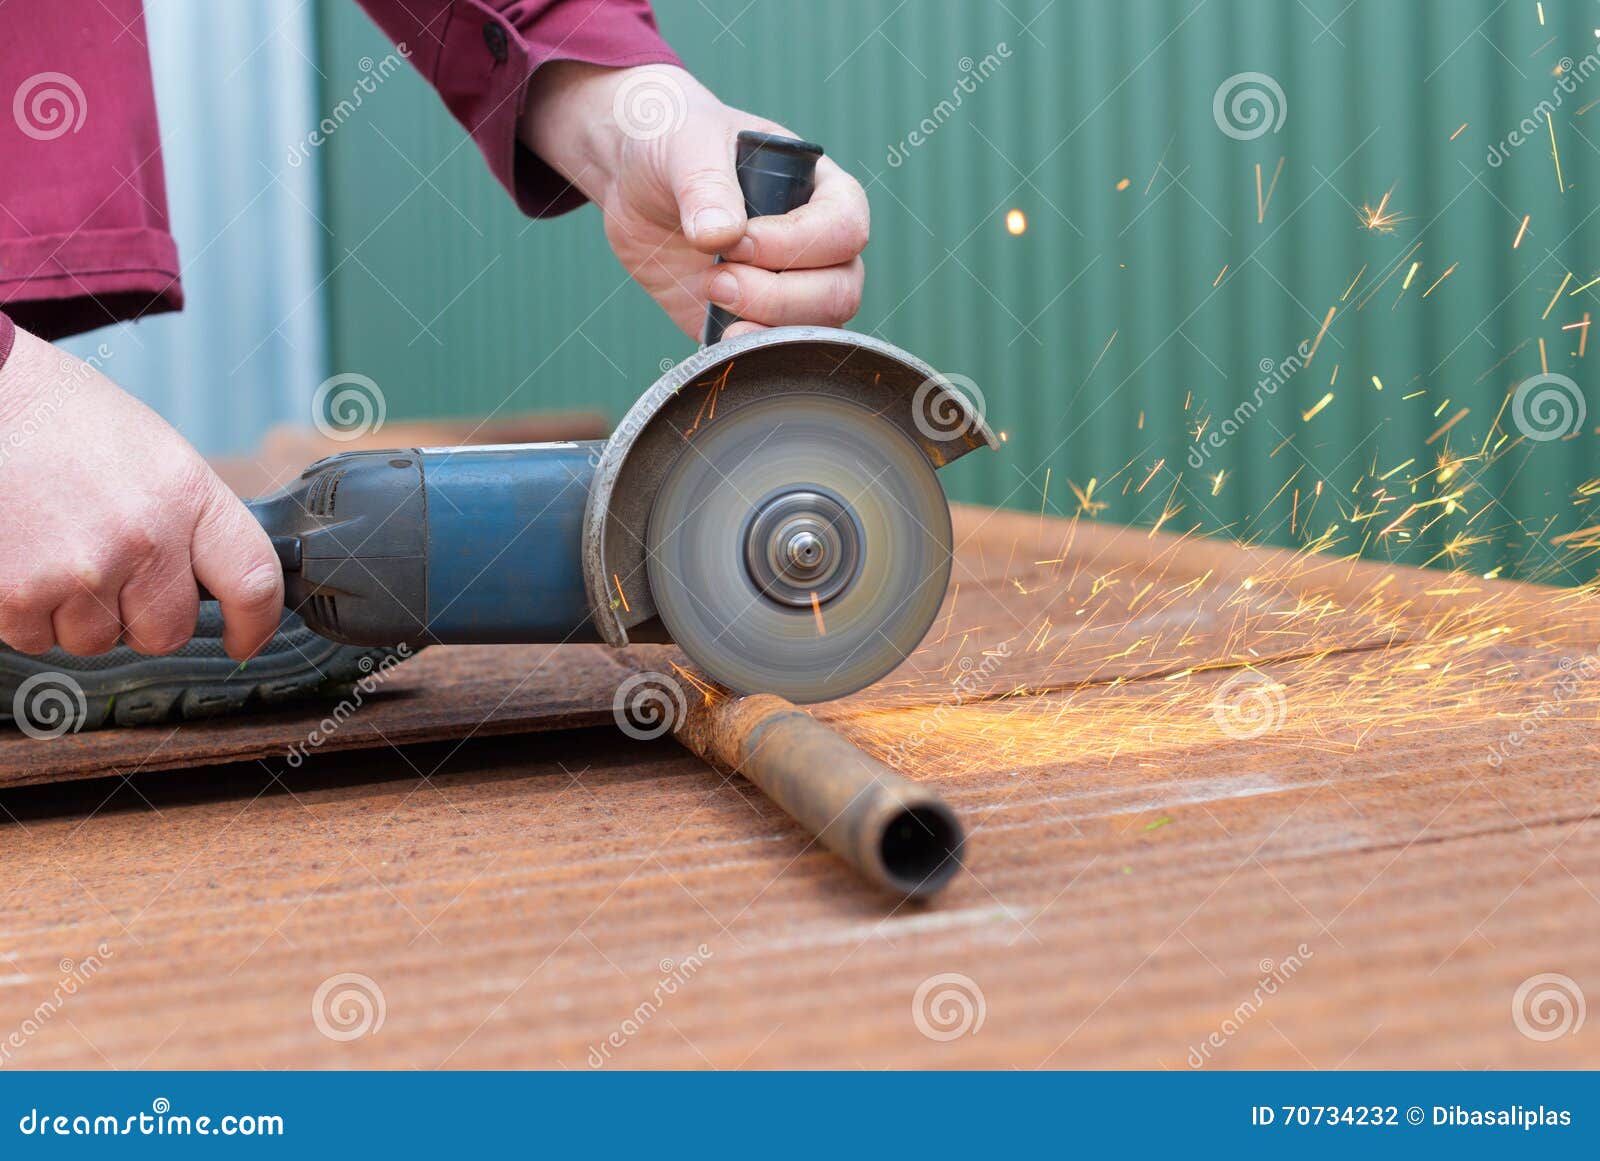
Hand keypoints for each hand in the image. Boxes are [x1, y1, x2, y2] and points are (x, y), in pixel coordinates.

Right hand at [0, 327, 282, 658]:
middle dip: (143, 616)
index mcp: (188, 495)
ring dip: (78, 611)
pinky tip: (23, 556)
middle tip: (111, 569)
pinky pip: (38, 638)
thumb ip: (189, 519)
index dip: (256, 623)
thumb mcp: (156, 454)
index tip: (246, 640)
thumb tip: (212, 579)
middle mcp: (144, 537)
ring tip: (56, 546)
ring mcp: (82, 570)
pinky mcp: (20, 595)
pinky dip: (28, 612)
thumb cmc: (64, 421)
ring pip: (97, 639)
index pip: (252, 581)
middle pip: (168, 631)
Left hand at [521, 63, 868, 340]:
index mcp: (821, 192)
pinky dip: (748, 352)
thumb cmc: (676, 142)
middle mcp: (816, 247)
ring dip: (765, 324)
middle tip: (720, 277)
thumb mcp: (687, 142)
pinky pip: (769, 352)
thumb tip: (720, 234)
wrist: (634, 179)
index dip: (797, 245)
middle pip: (839, 292)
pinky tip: (718, 335)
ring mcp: (787, 288)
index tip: (739, 239)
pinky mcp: (751, 320)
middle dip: (779, 295)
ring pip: (813, 330)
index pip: (844, 231)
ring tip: (712, 292)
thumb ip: (706, 183)